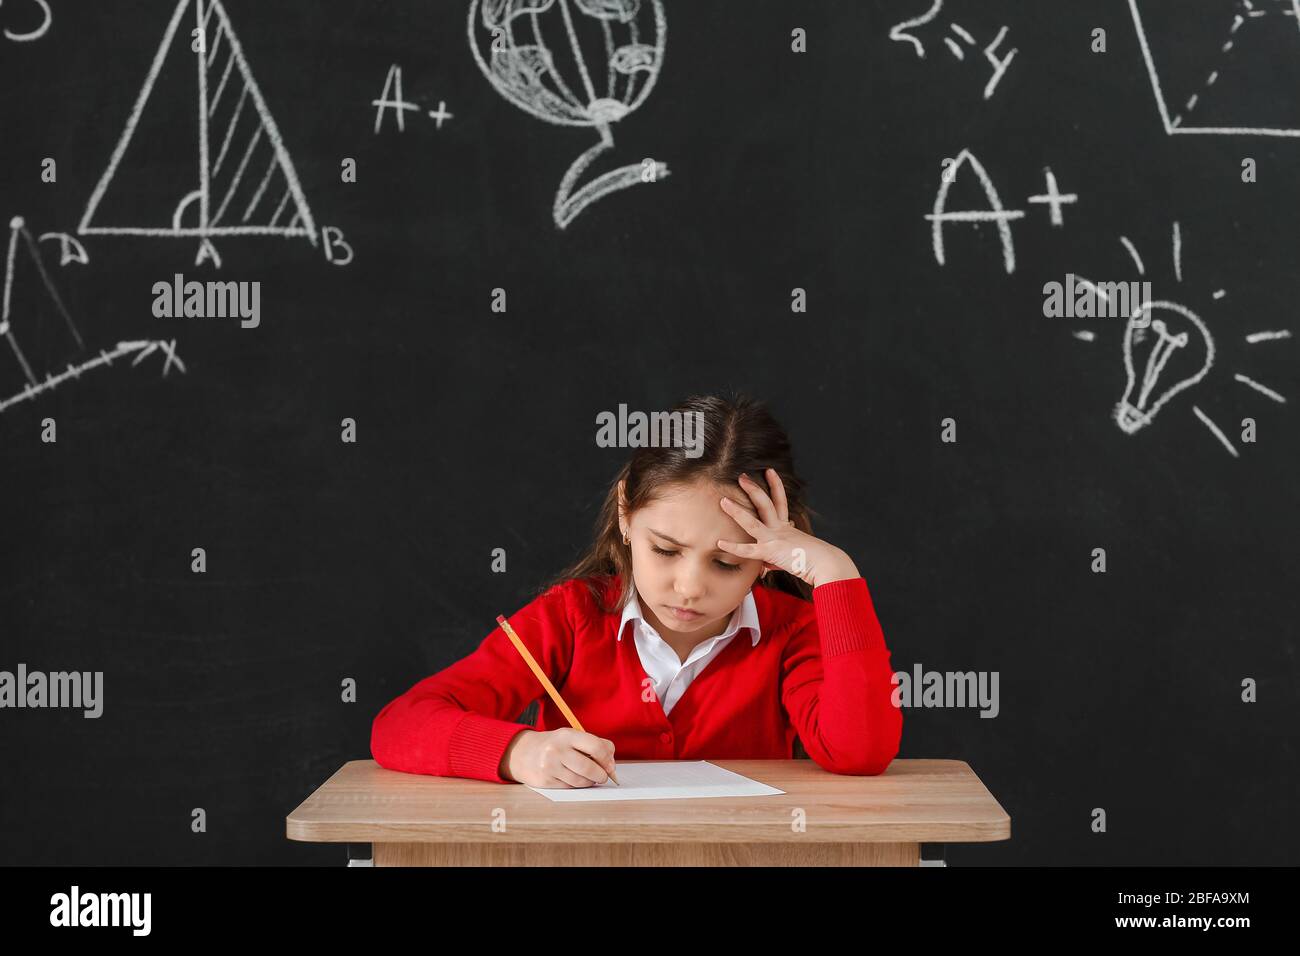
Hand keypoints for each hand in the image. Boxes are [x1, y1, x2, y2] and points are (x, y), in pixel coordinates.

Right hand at [500, 728, 616, 786]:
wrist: (523, 753)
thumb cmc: (555, 745)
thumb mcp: (572, 737)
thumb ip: (595, 745)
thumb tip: (611, 764)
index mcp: (567, 735)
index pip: (596, 747)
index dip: (607, 759)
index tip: (610, 765)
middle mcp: (557, 750)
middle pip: (589, 768)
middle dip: (601, 775)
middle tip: (603, 776)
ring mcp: (550, 767)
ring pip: (581, 781)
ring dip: (590, 782)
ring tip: (590, 778)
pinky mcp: (546, 781)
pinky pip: (570, 788)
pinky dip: (578, 786)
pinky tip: (576, 779)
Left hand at [717, 468, 858, 587]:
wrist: (827, 565)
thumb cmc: (815, 562)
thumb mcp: (794, 557)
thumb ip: (776, 560)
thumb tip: (765, 567)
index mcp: (787, 528)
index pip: (780, 502)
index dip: (774, 486)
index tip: (770, 471)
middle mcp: (780, 529)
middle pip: (765, 504)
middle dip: (753, 489)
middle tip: (742, 476)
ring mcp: (775, 539)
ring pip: (752, 522)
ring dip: (736, 511)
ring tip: (723, 501)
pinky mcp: (771, 552)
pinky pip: (749, 551)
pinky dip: (734, 548)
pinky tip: (720, 543)